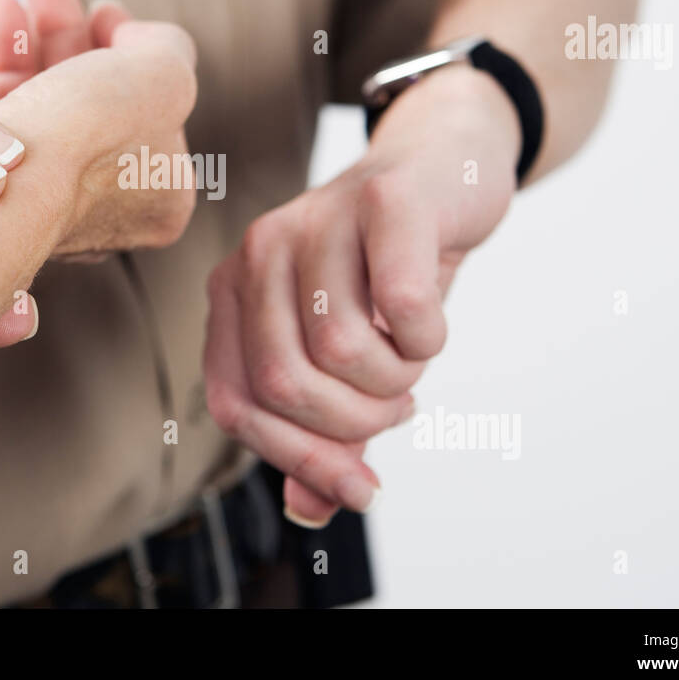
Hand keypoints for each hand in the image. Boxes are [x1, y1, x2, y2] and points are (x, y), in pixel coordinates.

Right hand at [0, 16, 198, 255]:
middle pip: (87, 100)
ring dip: (14, 50)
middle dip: (62, 33)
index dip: (128, 49)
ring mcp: (42, 205)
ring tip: (1, 8)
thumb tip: (141, 38)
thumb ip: (169, 48)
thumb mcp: (164, 76)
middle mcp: (103, 207)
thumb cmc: (84, 139)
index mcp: (158, 192)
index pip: (152, 108)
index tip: (102, 9)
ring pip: (33, 110)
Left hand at [202, 63, 521, 526]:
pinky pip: (404, 307)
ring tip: (411, 356)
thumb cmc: (386, 270)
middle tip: (395, 404)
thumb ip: (324, 428)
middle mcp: (259, 250)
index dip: (295, 458)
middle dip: (356, 422)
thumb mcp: (349, 353)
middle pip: (287, 385)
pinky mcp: (384, 200)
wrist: (444, 170)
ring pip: (344, 352)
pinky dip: (429, 337)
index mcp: (234, 290)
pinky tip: (431, 323)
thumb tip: (310, 509)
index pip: (235, 403)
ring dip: (397, 380)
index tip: (359, 490)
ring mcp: (316, 218)